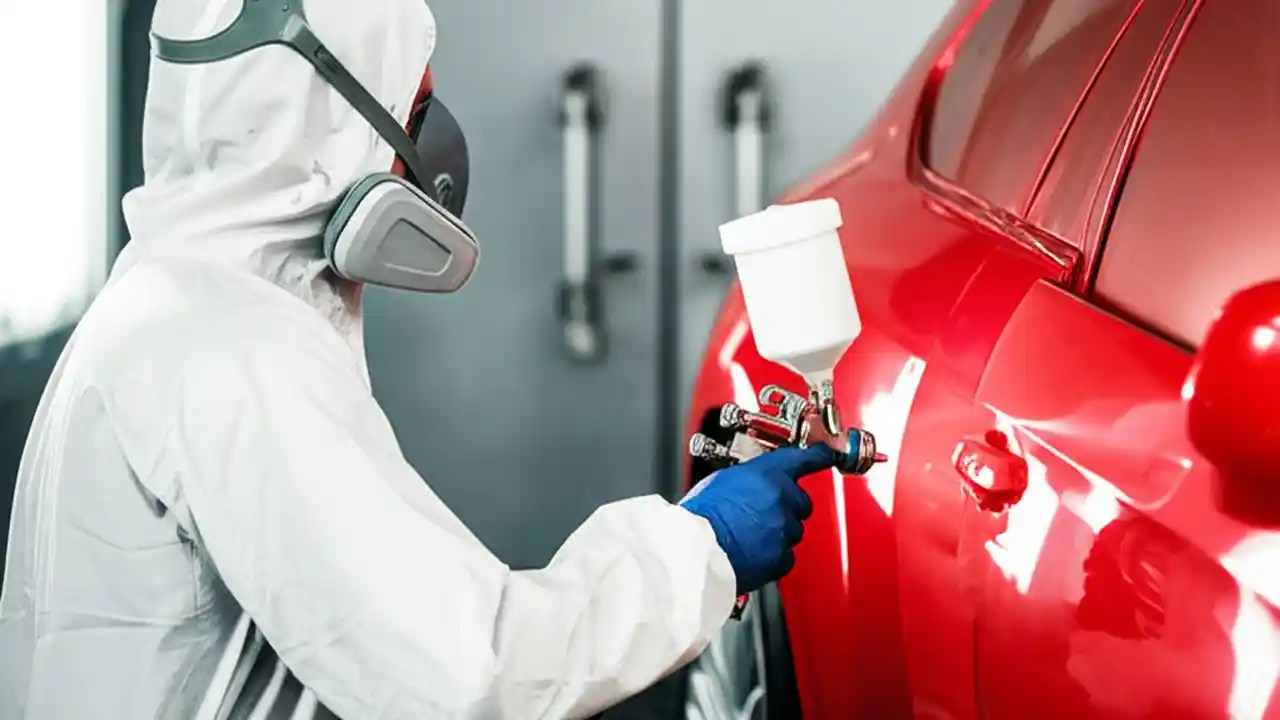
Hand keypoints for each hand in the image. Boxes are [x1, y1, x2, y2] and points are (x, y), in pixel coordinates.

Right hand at [680, 444, 839, 594]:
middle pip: (800, 502)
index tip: (827, 454)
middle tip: (762, 514)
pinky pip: (785, 556)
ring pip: (792, 530)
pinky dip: (772, 557)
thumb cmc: (700, 517)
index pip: (801, 459)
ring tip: (749, 537)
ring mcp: (783, 528)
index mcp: (764, 475)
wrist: (695, 550)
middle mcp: (779, 498)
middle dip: (787, 508)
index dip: (818, 456)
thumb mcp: (720, 481)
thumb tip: (753, 484)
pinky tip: (752, 553)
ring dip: (777, 533)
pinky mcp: (781, 557)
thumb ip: (747, 480)